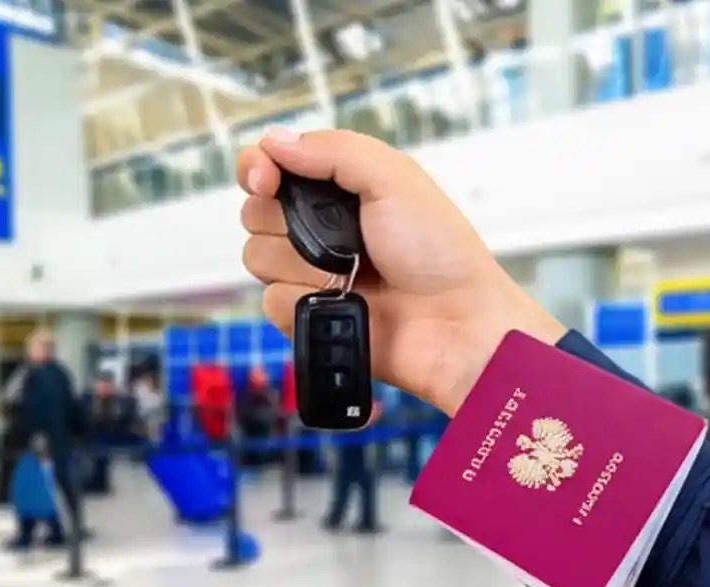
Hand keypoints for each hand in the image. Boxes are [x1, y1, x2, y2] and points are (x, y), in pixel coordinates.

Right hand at [238, 128, 564, 414]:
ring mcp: (309, 273)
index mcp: (337, 187)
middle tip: (338, 234)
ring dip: (303, 264)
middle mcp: (317, 228)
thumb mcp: (394, 179)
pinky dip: (306, 300)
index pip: (268, 166)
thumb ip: (333, 151)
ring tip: (351, 272)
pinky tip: (343, 301)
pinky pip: (271, 302)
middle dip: (287, 221)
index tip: (265, 180)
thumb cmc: (438, 249)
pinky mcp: (305, 316)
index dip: (256, 170)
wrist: (455, 323)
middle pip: (254, 213)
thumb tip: (273, 141)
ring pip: (258, 258)